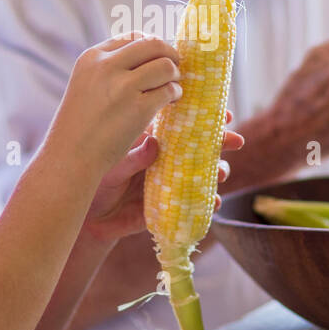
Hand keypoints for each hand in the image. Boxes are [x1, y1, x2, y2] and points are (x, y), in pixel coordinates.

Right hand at [45, 32, 181, 175]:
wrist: (70, 156)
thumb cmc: (80, 124)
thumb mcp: (86, 84)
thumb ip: (109, 68)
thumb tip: (149, 55)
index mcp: (92, 57)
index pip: (132, 37)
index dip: (151, 47)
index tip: (158, 59)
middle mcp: (106, 66)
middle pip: (153, 45)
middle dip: (169, 55)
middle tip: (174, 69)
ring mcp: (123, 87)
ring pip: (166, 66)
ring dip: (174, 75)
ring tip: (172, 88)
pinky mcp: (139, 108)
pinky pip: (169, 90)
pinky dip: (175, 94)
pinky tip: (171, 102)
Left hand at [82, 111, 244, 244]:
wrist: (91, 215)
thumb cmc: (99, 181)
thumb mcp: (111, 166)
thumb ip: (131, 157)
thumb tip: (153, 144)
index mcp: (155, 141)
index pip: (183, 124)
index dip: (205, 118)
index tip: (224, 114)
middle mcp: (169, 159)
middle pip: (202, 147)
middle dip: (222, 142)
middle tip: (236, 140)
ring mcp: (174, 182)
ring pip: (204, 174)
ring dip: (218, 171)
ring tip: (222, 173)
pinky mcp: (173, 206)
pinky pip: (196, 204)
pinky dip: (208, 204)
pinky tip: (214, 203)